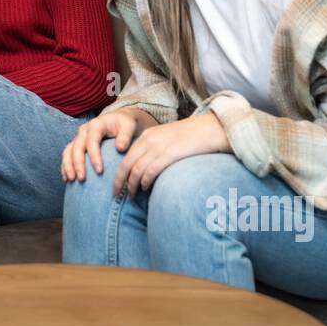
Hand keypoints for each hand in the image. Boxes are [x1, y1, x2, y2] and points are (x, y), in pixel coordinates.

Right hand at [61, 110, 143, 182]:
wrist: (118, 119)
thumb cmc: (124, 124)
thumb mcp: (129, 126)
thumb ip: (125, 136)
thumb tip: (120, 148)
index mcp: (96, 125)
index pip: (92, 141)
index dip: (94, 156)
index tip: (100, 171)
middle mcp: (84, 130)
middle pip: (76, 147)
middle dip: (77, 163)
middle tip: (82, 178)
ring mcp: (78, 138)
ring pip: (68, 151)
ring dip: (68, 166)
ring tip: (71, 180)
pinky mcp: (76, 145)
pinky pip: (67, 155)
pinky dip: (65, 167)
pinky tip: (67, 179)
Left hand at [113, 114, 228, 197]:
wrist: (210, 128)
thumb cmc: (192, 136)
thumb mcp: (167, 138)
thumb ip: (155, 149)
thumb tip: (146, 169)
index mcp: (147, 135)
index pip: (126, 157)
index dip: (119, 174)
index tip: (116, 186)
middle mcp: (149, 140)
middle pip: (126, 165)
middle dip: (119, 182)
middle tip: (116, 195)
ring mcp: (158, 147)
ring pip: (136, 170)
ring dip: (132, 186)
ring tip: (131, 197)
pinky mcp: (169, 154)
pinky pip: (150, 171)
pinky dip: (145, 182)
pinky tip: (145, 189)